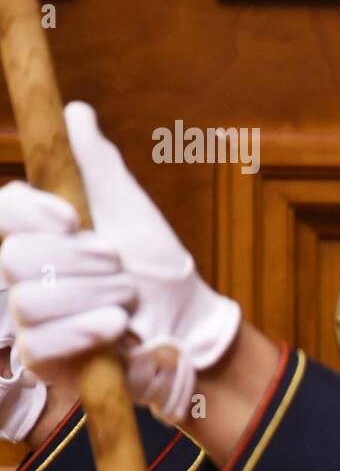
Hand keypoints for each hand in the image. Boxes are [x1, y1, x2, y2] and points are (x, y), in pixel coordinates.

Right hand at [0, 102, 240, 422]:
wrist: (189, 326)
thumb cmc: (159, 268)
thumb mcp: (131, 209)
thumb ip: (98, 165)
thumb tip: (75, 111)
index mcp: (41, 233)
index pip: (5, 210)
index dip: (32, 213)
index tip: (72, 218)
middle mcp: (26, 273)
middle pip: (16, 258)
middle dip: (82, 261)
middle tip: (119, 265)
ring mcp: (30, 318)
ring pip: (31, 301)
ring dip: (95, 296)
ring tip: (128, 299)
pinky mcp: (41, 359)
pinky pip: (40, 343)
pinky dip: (85, 331)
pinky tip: (117, 327)